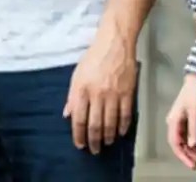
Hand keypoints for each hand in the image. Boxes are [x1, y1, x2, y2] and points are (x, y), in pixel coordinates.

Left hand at [63, 29, 137, 153]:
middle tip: (94, 150)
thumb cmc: (93, 58)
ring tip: (106, 143)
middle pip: (95, 124)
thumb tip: (67, 115)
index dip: (78, 134)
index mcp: (81, 89)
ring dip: (108, 136)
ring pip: (111, 123)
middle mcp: (97, 94)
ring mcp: (113, 95)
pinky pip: (125, 115)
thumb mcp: (76, 75)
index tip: (79, 144)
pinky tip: (120, 133)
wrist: (114, 44)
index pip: (78, 118)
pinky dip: (123, 127)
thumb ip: (72, 96)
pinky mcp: (128, 93)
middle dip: (94, 141)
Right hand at [165, 74, 195, 169]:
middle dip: (188, 155)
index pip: (174, 143)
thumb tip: (194, 145)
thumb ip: (194, 127)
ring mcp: (181, 119)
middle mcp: (175, 121)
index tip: (193, 165)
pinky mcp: (188, 117)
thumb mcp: (195, 109)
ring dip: (192, 149)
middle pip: (179, 143)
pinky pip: (189, 134)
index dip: (182, 156)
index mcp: (173, 120)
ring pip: (184, 140)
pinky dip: (195, 142)